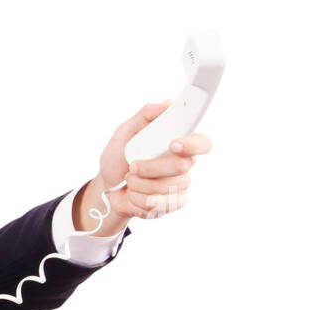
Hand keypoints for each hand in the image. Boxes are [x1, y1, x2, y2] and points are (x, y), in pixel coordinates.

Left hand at [91, 100, 211, 224]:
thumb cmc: (118, 158)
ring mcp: (179, 186)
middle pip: (181, 167)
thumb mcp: (124, 132)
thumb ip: (145, 115)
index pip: (202, 143)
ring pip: (165, 187)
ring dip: (138, 184)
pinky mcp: (171, 204)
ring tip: (130, 180)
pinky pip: (158, 204)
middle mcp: (183, 165)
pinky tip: (134, 194)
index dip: (192, 144)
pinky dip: (138, 199)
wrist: (108, 188)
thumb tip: (166, 104)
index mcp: (178, 144)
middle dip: (150, 167)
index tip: (174, 145)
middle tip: (132, 166)